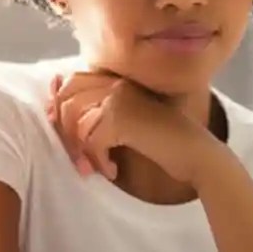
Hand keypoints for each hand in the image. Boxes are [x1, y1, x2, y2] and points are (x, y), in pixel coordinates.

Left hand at [46, 71, 218, 183]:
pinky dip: (98, 161)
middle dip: (65, 132)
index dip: (59, 105)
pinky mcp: (120, 118)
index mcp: (118, 80)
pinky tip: (112, 171)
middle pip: (68, 100)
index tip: (61, 130)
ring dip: (81, 152)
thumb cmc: (163, 141)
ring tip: (94, 169)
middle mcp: (116, 83)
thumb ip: (100, 113)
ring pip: (76, 123)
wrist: (195, 152)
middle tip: (78, 159)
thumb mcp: (128, 121)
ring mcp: (118, 98)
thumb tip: (57, 112)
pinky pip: (92, 141)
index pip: (73, 82)